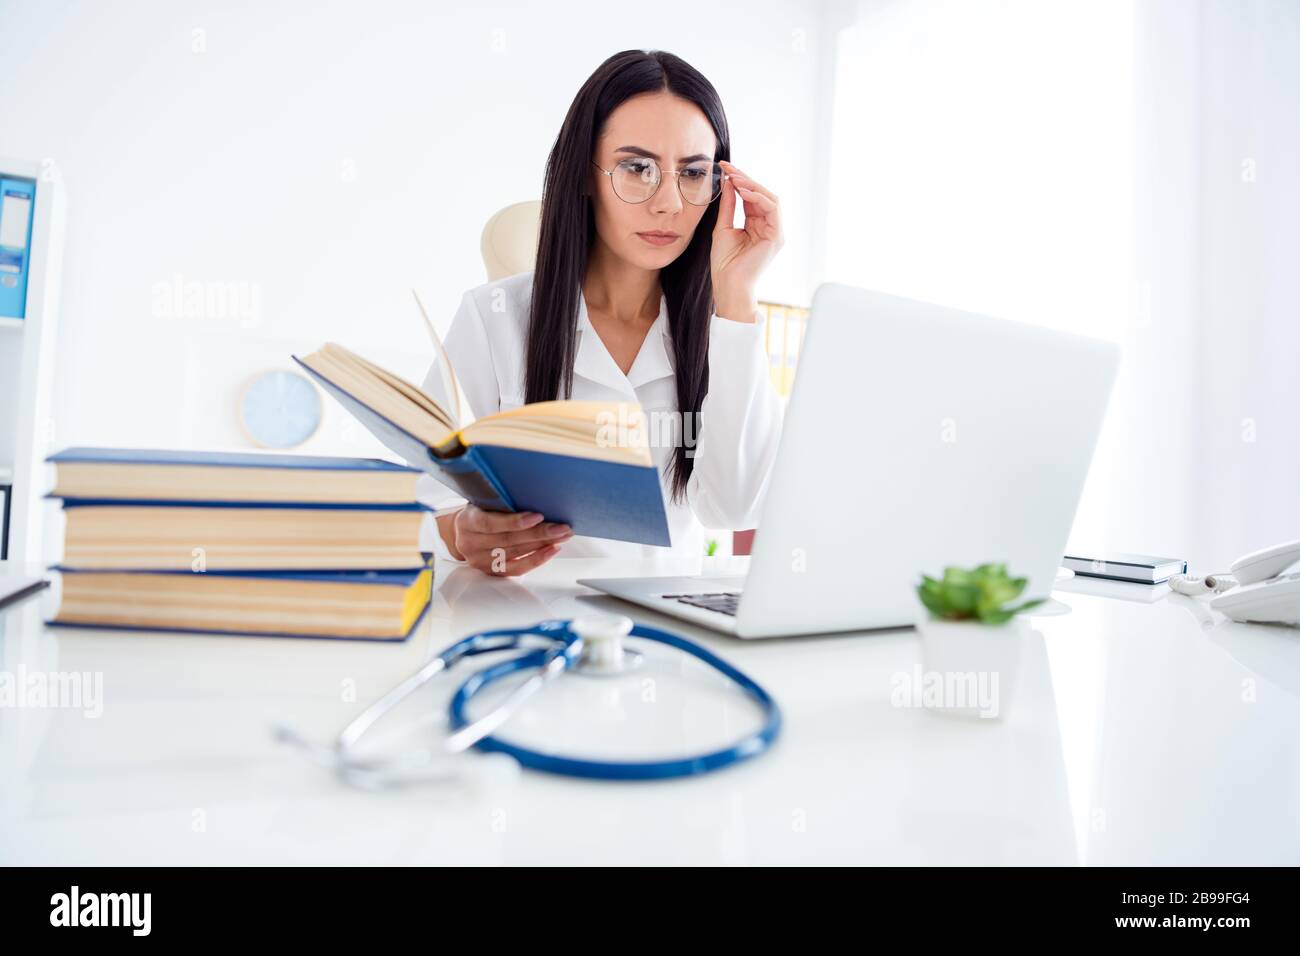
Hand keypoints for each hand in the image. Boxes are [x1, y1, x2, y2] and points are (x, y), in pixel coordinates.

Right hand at [437, 506, 571, 575]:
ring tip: (561, 536)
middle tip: (561, 527)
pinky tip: (551, 549)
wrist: (463, 531)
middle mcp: (470, 543)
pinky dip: (536, 559)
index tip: (538, 516)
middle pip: (508, 540)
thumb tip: (535, 497)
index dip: (515, 521)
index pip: (490, 523)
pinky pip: (517, 569)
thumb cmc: (479, 511)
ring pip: (515, 554)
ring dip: (542, 545)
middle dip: (539, 533)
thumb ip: (501, 502)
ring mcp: (479, 560)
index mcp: (466, 521)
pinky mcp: (491, 571)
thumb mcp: (484, 501)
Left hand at [710, 160, 783, 321]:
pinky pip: (771, 209)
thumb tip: (729, 182)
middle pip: (763, 195)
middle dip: (745, 178)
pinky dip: (758, 197)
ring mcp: (775, 231)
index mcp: (757, 225)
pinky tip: (743, 190)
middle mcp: (769, 227)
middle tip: (729, 168)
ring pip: (770, 198)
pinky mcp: (776, 236)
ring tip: (735, 177)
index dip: (740, 181)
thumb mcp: (723, 227)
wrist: (727, 284)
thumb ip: (729, 205)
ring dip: (752, 185)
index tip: (724, 168)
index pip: (752, 197)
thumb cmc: (724, 263)